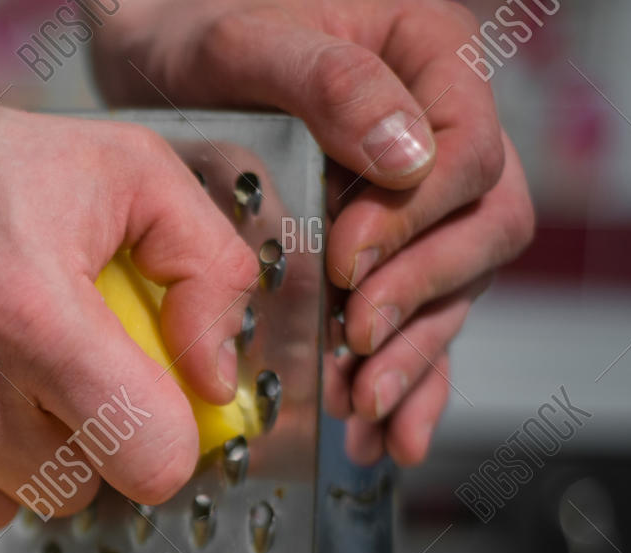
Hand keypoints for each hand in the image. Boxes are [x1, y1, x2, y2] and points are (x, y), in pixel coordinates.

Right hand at [0, 95, 258, 541]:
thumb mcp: (122, 168)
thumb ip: (206, 265)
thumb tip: (214, 376)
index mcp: (32, 308)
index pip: (144, 457)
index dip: (163, 440)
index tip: (148, 411)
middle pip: (72, 489)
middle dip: (78, 439)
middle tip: (48, 369)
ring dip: (7, 464)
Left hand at [94, 0, 535, 464]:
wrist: (149, 48)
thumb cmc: (194, 22)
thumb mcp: (244, 37)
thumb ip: (330, 84)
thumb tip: (408, 155)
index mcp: (431, 63)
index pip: (467, 156)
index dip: (416, 219)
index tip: (348, 259)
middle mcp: (438, 135)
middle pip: (482, 232)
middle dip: (420, 298)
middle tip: (357, 342)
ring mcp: (414, 203)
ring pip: (453, 291)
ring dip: (414, 357)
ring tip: (364, 407)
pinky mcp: (378, 255)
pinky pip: (416, 321)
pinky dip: (406, 381)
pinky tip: (386, 434)